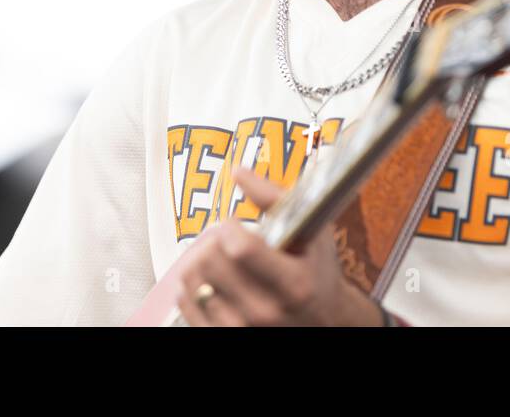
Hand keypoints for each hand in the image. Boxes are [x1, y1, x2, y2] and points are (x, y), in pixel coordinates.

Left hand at [175, 167, 384, 326]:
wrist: (324, 322)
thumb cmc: (316, 272)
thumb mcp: (312, 233)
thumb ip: (274, 198)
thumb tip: (238, 172)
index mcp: (294, 284)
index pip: (241, 250)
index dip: (229, 227)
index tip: (234, 223)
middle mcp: (268, 312)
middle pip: (211, 263)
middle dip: (213, 241)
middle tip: (224, 240)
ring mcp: (243, 330)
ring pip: (193, 282)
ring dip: (199, 261)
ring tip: (217, 258)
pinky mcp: (222, 338)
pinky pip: (185, 304)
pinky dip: (190, 285)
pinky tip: (208, 279)